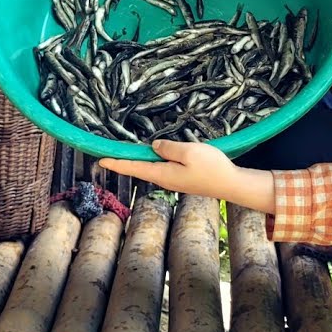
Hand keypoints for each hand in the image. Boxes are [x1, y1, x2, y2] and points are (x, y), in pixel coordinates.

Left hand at [100, 140, 237, 195]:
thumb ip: (168, 148)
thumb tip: (154, 147)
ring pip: (152, 167)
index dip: (116, 163)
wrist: (231, 184)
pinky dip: (154, 159)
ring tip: (127, 150)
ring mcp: (174, 180)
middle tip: (109, 151)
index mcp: (162, 173)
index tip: (100, 160)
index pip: (133, 167)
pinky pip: (163, 167)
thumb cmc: (211, 168)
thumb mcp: (188, 152)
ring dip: (139, 159)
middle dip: (124, 160)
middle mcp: (164, 179)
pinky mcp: (182, 178)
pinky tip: (155, 153)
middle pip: (140, 167)